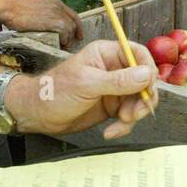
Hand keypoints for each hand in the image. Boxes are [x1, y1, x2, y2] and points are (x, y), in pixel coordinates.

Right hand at [0, 0, 83, 48]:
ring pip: (71, 29)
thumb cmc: (16, 9)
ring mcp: (56, 13)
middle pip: (74, 23)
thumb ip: (44, 16)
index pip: (73, 15)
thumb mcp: (35, 9)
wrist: (8, 6)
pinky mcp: (52, 21)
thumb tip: (46, 28)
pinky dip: (64, 40)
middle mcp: (58, 7)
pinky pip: (65, 33)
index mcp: (55, 2)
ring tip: (62, 48)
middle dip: (74, 36)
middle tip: (69, 46)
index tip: (78, 36)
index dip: (78, 27)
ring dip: (68, 40)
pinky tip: (58, 45)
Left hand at [7, 39, 158, 139]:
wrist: (39, 115)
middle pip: (144, 79)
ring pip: (139, 99)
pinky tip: (110, 132)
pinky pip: (129, 115)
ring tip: (121, 123)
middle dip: (142, 98)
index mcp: (107, 54)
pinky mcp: (112, 107)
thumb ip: (118, 81)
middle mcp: (114, 69)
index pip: (138, 54)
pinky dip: (124, 126)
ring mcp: (114, 89)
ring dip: (135, 114)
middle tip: (133, 114)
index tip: (147, 87)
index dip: (148, 69)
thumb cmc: (55, 91)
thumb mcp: (87, 84)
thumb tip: (146, 75)